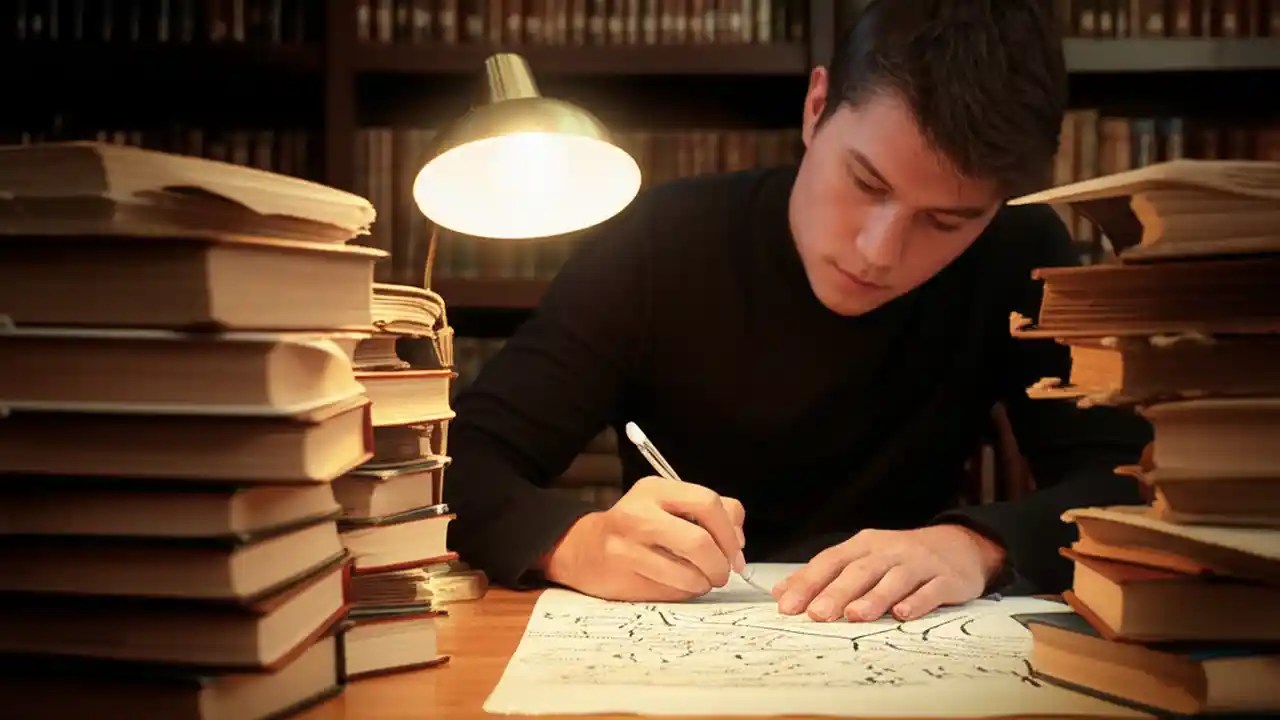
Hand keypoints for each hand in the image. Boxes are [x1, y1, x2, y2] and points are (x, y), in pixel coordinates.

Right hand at [542, 476, 746, 600]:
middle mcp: (639, 514)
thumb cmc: (636, 526)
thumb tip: (738, 541)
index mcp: (655, 489)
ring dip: (705, 582)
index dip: (731, 532)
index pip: (709, 503)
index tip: (736, 551)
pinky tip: (681, 585)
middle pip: (701, 542)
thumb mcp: (667, 504)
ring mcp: (628, 547)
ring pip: (689, 573)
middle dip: (721, 564)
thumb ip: (707, 512)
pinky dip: (686, 591)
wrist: (583, 549)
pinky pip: (672, 591)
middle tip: (723, 573)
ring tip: (702, 580)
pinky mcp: (624, 577)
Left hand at [770, 524, 1006, 622]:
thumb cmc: (901, 557)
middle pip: (859, 570)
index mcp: (864, 545)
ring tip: (855, 616)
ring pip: (893, 579)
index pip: (831, 561)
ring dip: (874, 597)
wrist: (960, 546)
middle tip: (817, 615)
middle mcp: (889, 551)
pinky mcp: (946, 579)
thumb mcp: (862, 558)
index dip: (808, 582)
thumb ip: (824, 575)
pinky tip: (902, 614)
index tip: (787, 606)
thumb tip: (782, 591)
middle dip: (837, 593)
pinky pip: (930, 590)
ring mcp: (919, 564)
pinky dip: (917, 601)